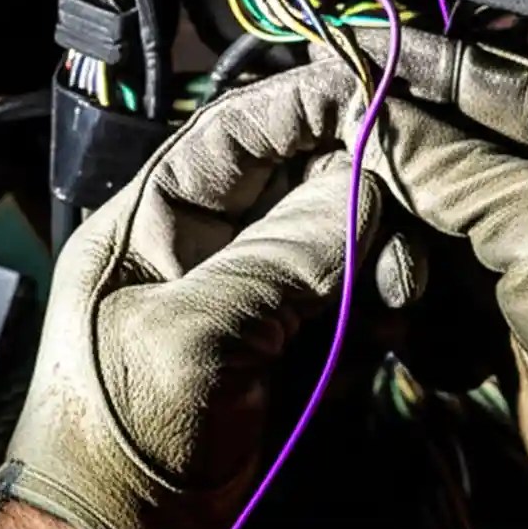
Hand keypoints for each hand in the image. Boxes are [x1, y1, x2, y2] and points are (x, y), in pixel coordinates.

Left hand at [0, 69, 423, 528]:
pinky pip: (345, 291)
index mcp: (152, 218)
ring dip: (377, 249)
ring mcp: (249, 289)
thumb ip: (277, 258)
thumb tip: (361, 189)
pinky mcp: (285, 336)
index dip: (304, 101)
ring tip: (397, 289)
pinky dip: (376, 298)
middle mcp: (203, 241)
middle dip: (359, 184)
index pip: (234, 128)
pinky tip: (388, 318)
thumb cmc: (116, 438)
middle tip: (411, 205)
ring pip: (332, 233)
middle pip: (298, 175)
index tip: (376, 91)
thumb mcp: (191, 337)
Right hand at [332, 29, 527, 528]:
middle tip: (332, 126)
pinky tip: (377, 260)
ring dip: (395, 205)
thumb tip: (378, 116)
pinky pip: (436, 260)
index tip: (356, 51)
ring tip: (346, 197)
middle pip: (461, 137)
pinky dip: (405, 262)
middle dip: (400, 136)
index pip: (499, 78)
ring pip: (440, 200)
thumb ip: (462, 165)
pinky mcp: (503, 300)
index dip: (425, 65)